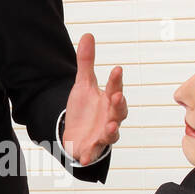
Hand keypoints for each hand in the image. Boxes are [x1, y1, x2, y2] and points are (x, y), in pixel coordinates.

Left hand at [63, 33, 126, 166]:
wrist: (75, 131)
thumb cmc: (85, 108)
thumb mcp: (82, 84)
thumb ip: (86, 62)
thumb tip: (88, 34)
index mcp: (109, 100)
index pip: (115, 88)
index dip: (117, 80)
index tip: (116, 69)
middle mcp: (110, 117)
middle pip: (119, 111)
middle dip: (118, 105)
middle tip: (115, 96)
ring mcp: (103, 133)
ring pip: (112, 133)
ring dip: (111, 131)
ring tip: (108, 127)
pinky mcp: (93, 147)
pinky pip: (93, 153)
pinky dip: (89, 156)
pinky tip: (83, 159)